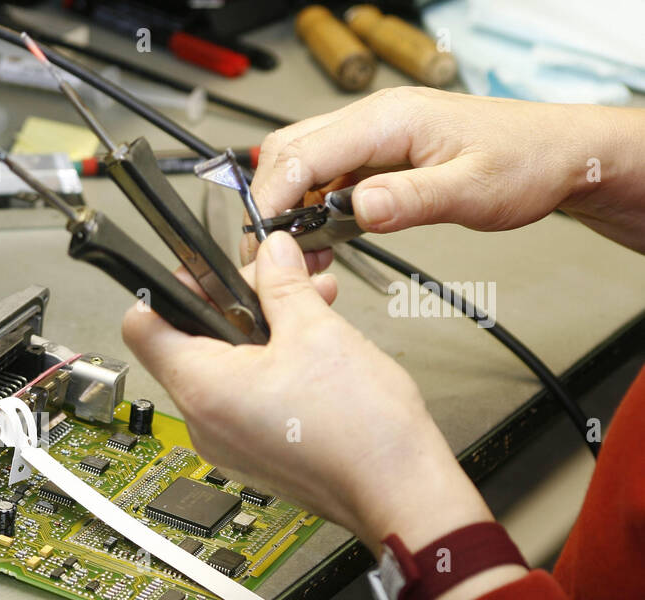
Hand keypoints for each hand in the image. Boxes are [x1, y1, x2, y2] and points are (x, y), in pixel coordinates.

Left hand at [124, 231, 492, 555]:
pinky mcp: (251, 454)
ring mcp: (225, 443)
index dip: (169, 289)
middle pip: (186, 345)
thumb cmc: (360, 430)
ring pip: (220, 371)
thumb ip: (283, 284)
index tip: (203, 274)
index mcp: (202, 388)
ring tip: (306, 315)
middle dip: (231, 306)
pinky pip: (241, 400)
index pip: (141, 326)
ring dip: (257, 335)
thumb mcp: (317, 331)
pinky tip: (309, 353)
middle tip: (273, 287)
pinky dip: (267, 369)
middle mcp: (202, 423)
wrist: (397, 492)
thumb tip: (271, 255)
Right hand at [242, 87, 644, 260]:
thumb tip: (357, 208)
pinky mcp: (378, 158)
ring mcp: (373, 138)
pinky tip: (324, 244)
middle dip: (271, 205)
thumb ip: (411, 199)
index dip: (273, 198)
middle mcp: (375, 121)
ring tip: (301, 258)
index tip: (262, 240)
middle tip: (269, 255)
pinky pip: (327, 180)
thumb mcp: (473, 189)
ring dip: (291, 212)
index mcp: (389, 119)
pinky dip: (313, 214)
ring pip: (303, 167)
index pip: (303, 152)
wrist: (559, 155)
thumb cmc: (526, 162)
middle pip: (289, 154)